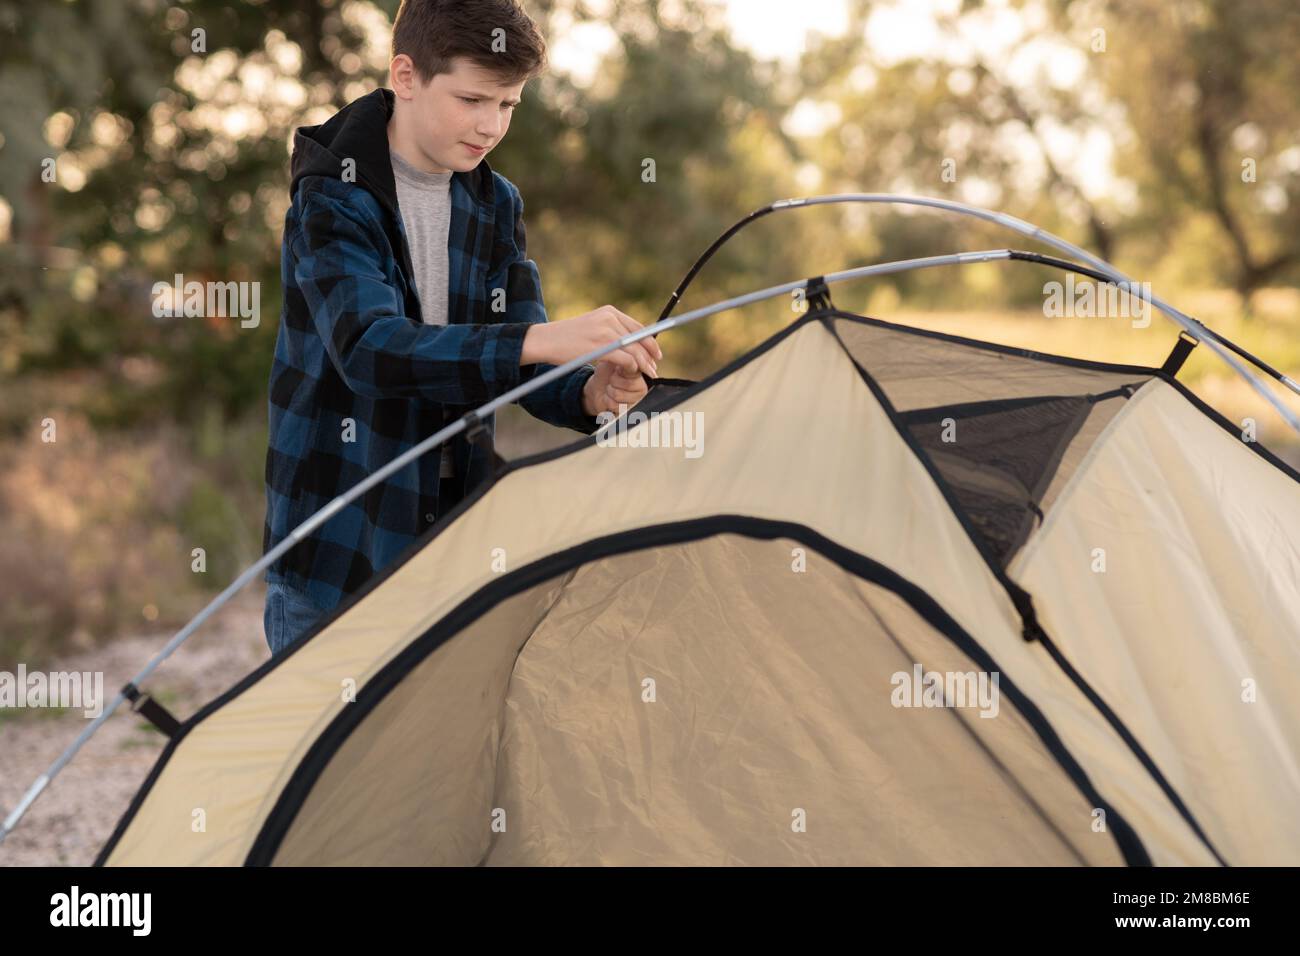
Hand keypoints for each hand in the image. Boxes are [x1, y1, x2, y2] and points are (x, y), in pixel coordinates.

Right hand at [522, 305, 661, 377]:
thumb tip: (628, 343)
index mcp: (609, 312)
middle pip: (640, 338)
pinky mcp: (601, 346)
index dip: (650, 341)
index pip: (638, 327)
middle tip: (655, 367)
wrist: (545, 340)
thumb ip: (610, 331)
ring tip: (648, 374)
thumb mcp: (592, 328)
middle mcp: (610, 318)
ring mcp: (606, 331)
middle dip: (651, 354)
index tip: (656, 354)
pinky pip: (626, 358)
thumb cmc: (567, 338)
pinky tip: (632, 373)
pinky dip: (633, 367)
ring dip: (644, 364)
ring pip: (635, 349)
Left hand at [582, 357, 649, 418]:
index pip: (636, 371)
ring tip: (611, 389)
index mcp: (642, 373)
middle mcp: (642, 387)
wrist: (596, 390)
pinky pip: (615, 406)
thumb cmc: (606, 374)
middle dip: (614, 381)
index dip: (622, 371)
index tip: (617, 370)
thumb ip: (623, 357)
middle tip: (613, 380)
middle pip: (628, 384)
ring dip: (609, 392)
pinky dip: (607, 401)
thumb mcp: (612, 360)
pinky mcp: (629, 412)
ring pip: (619, 395)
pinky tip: (610, 399)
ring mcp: (637, 401)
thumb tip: (631, 359)